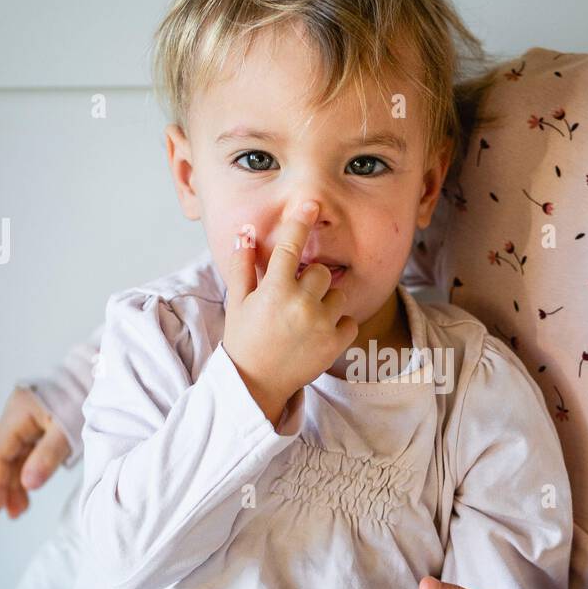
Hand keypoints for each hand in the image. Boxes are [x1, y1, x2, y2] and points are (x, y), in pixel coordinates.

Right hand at [0, 386, 71, 517]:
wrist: (99, 376)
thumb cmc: (84, 399)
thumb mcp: (68, 431)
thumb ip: (47, 457)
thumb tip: (28, 485)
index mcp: (18, 412)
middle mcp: (15, 415)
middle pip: (2, 457)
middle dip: (5, 487)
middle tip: (12, 514)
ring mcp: (24, 419)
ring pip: (13, 456)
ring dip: (15, 482)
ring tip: (20, 509)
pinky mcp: (36, 424)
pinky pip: (25, 451)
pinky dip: (26, 471)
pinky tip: (28, 489)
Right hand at [222, 201, 358, 425]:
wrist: (255, 385)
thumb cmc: (245, 340)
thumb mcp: (238, 301)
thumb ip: (244, 265)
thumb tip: (247, 232)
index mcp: (274, 290)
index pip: (291, 246)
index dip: (300, 222)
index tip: (311, 203)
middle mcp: (300, 304)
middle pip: (322, 272)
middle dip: (312, 281)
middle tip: (295, 299)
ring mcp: (320, 325)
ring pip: (338, 295)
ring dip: (326, 303)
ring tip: (305, 320)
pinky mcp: (335, 344)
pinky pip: (349, 320)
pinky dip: (338, 325)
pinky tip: (317, 334)